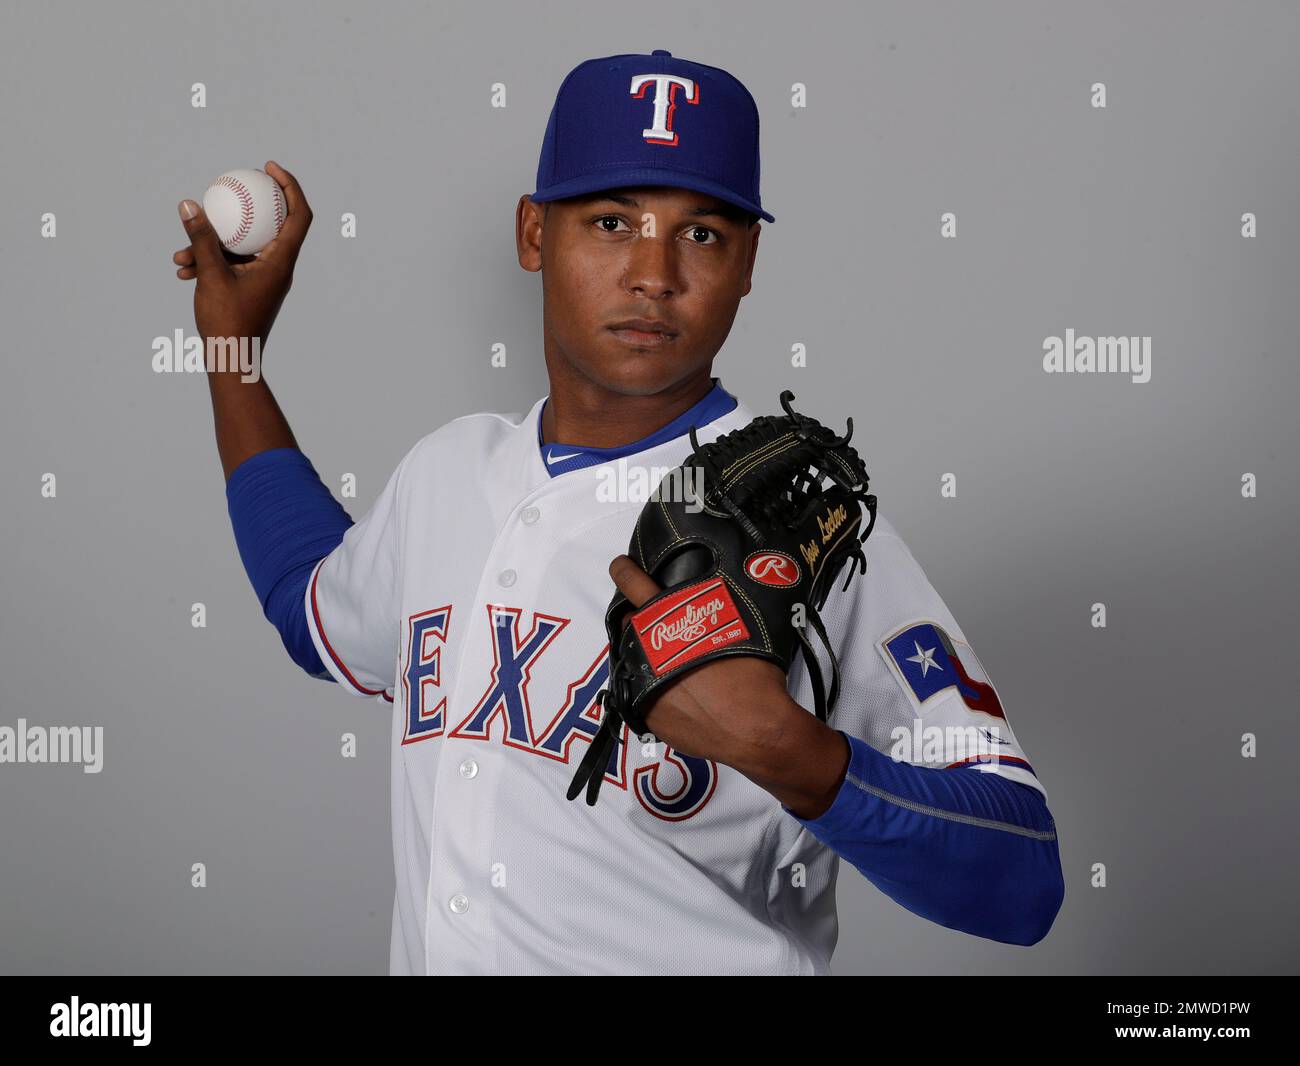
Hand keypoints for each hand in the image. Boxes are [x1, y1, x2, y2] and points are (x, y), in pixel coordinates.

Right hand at [172, 161, 312, 349]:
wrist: (233, 362)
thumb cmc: (228, 323)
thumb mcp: (211, 276)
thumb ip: (202, 239)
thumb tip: (190, 204)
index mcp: (282, 262)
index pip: (300, 215)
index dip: (290, 186)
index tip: (268, 169)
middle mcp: (279, 268)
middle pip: (273, 225)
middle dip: (249, 206)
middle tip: (232, 186)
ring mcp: (265, 279)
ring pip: (243, 248)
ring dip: (213, 245)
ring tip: (182, 254)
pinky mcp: (251, 289)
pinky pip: (233, 265)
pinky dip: (211, 263)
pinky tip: (183, 269)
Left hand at [607, 555, 849, 816]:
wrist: (755, 728)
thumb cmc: (755, 674)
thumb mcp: (740, 624)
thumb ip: (713, 609)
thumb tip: (711, 600)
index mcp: (670, 622)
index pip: (636, 586)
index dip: (625, 573)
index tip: (621, 567)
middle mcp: (648, 651)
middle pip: (629, 625)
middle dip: (637, 620)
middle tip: (654, 622)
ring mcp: (643, 684)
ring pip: (632, 658)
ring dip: (645, 654)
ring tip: (666, 658)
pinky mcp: (646, 713)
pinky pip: (641, 692)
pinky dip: (653, 687)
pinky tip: (676, 692)